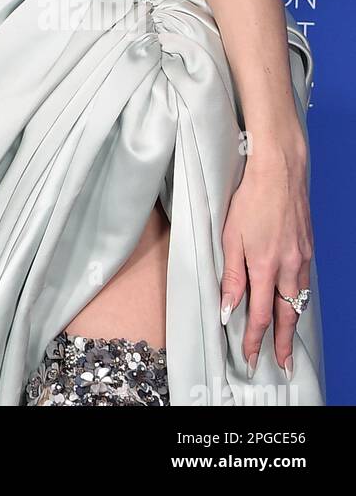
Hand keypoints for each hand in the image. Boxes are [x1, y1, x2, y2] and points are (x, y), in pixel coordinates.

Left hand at [219, 147, 312, 378]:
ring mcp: (302, 257)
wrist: (279, 170)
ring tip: (286, 340)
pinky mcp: (307, 247)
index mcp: (266, 266)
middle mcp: (289, 267)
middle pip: (286, 315)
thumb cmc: (249, 198)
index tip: (250, 358)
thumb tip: (229, 310)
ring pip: (297, 300)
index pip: (259, 316)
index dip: (254, 340)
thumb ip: (232, 276)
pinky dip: (298, 298)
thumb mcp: (231, 237)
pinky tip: (292, 301)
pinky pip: (303, 282)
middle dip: (282, 343)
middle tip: (283, 365)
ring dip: (291, 323)